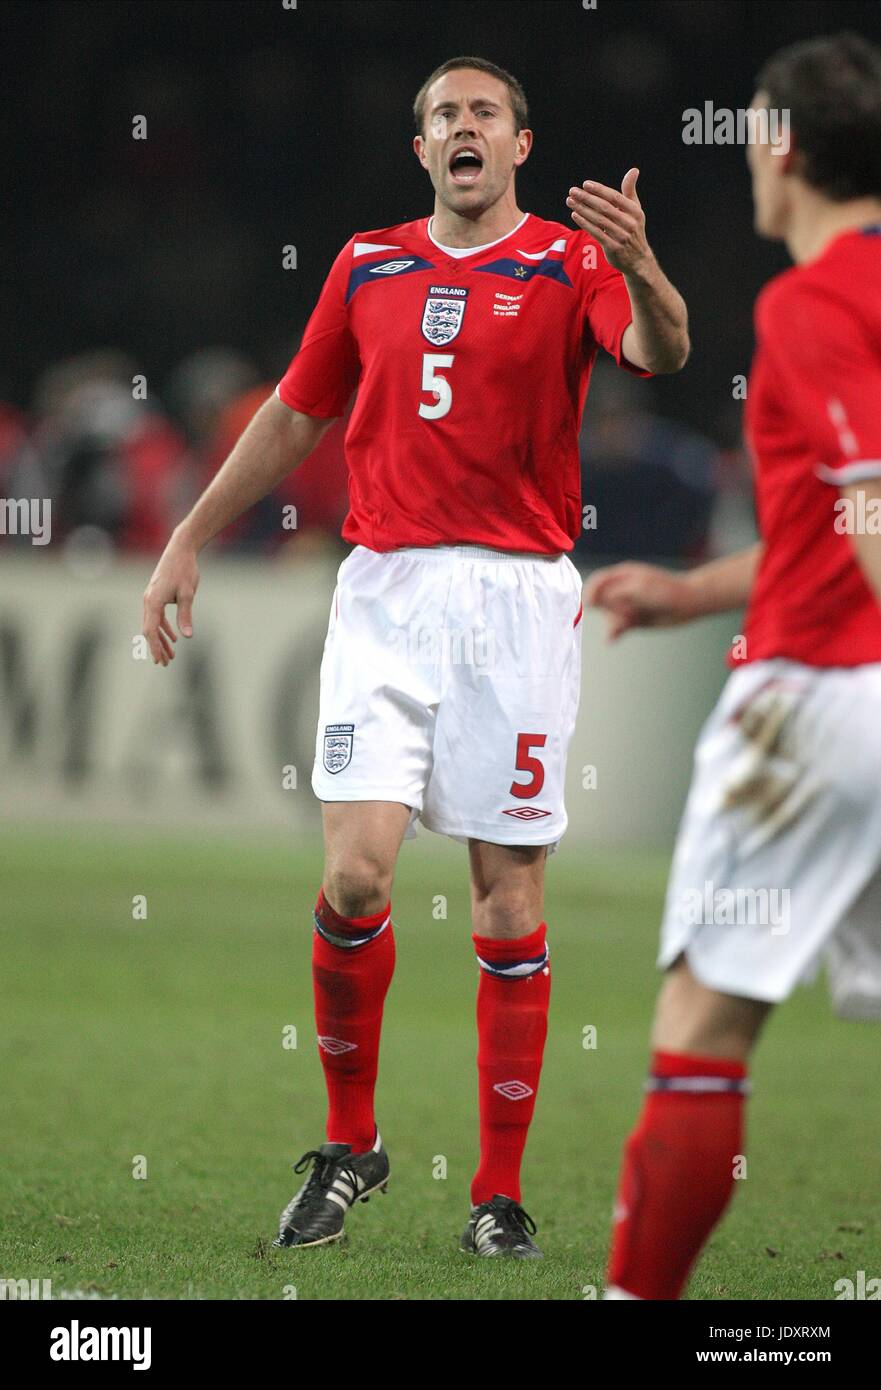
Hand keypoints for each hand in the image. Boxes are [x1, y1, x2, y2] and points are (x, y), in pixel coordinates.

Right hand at [142, 533, 199, 665]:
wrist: (180, 550)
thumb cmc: (184, 570)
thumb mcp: (187, 593)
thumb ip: (185, 615)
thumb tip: (187, 637)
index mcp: (153, 601)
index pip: (150, 630)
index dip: (155, 647)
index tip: (160, 660)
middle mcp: (148, 601)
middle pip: (149, 630)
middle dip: (156, 647)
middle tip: (164, 664)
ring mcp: (151, 598)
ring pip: (153, 625)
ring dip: (161, 640)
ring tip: (170, 656)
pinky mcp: (157, 595)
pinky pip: (158, 617)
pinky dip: (165, 628)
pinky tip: (174, 638)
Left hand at [566, 168, 650, 272]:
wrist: (637, 259)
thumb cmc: (633, 229)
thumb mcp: (635, 210)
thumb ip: (630, 191)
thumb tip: (633, 170)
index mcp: (635, 211)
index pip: (614, 197)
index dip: (599, 190)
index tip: (585, 184)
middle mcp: (629, 223)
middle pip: (604, 207)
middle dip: (587, 198)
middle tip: (572, 191)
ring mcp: (621, 236)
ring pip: (598, 220)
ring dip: (582, 209)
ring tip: (570, 201)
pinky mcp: (613, 247)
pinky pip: (596, 233)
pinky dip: (584, 223)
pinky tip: (575, 215)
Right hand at [584, 562, 698, 639]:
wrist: (689, 603)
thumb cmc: (666, 590)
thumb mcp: (638, 586)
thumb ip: (614, 592)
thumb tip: (592, 600)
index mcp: (622, 575)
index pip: (596, 582)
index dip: (591, 592)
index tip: (591, 603)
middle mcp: (622, 590)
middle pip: (601, 601)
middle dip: (608, 609)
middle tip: (626, 612)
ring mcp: (628, 606)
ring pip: (609, 616)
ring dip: (614, 622)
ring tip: (631, 620)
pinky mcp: (633, 620)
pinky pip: (617, 628)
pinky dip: (614, 633)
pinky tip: (613, 639)